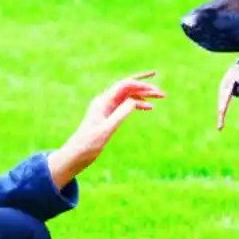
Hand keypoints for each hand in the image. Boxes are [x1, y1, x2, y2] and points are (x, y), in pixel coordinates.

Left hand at [47, 71, 164, 187]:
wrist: (76, 154)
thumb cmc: (88, 143)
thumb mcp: (106, 130)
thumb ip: (120, 114)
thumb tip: (134, 100)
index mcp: (103, 102)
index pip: (124, 86)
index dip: (140, 83)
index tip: (154, 88)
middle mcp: (105, 101)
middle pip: (128, 88)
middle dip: (145, 88)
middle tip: (162, 93)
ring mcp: (107, 107)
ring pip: (128, 96)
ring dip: (144, 96)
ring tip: (159, 98)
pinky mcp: (109, 115)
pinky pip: (126, 105)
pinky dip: (137, 105)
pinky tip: (148, 108)